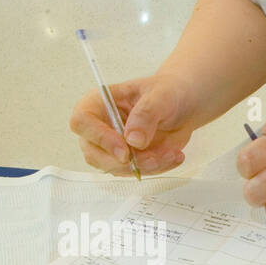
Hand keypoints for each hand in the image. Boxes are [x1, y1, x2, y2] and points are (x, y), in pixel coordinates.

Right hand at [69, 74, 197, 175]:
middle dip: (124, 162)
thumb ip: (146, 114)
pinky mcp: (129, 159)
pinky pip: (136, 172)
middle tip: (153, 158)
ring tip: (170, 153)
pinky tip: (172, 155)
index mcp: (100, 102)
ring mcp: (113, 145)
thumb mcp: (161, 96)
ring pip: (115, 167)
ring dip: (145, 167)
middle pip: (93, 153)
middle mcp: (101, 125)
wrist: (183, 105)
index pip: (82, 122)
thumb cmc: (166, 92)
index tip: (125, 150)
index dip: (99, 138)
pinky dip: (156, 168)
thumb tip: (133, 139)